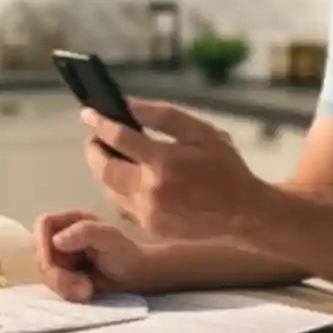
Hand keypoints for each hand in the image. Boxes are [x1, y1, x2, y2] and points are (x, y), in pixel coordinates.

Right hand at [33, 210, 148, 301]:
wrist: (136, 276)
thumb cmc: (125, 252)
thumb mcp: (108, 237)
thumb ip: (84, 232)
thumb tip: (56, 241)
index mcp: (71, 220)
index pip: (43, 224)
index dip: (42, 244)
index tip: (52, 264)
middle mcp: (62, 237)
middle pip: (41, 253)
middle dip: (56, 274)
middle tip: (81, 286)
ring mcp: (62, 258)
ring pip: (46, 272)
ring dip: (63, 286)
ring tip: (87, 291)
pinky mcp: (64, 276)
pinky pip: (54, 285)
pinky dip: (67, 292)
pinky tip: (85, 293)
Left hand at [82, 99, 266, 240]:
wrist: (245, 213)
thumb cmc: (226, 167)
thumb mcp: (202, 132)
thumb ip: (164, 116)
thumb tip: (128, 104)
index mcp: (166, 162)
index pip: (119, 138)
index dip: (100, 123)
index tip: (88, 113)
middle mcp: (152, 191)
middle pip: (105, 168)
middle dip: (94, 150)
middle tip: (93, 136)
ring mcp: (149, 214)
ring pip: (109, 189)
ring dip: (103, 169)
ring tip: (108, 153)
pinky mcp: (150, 228)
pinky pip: (123, 205)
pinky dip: (119, 188)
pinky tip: (128, 176)